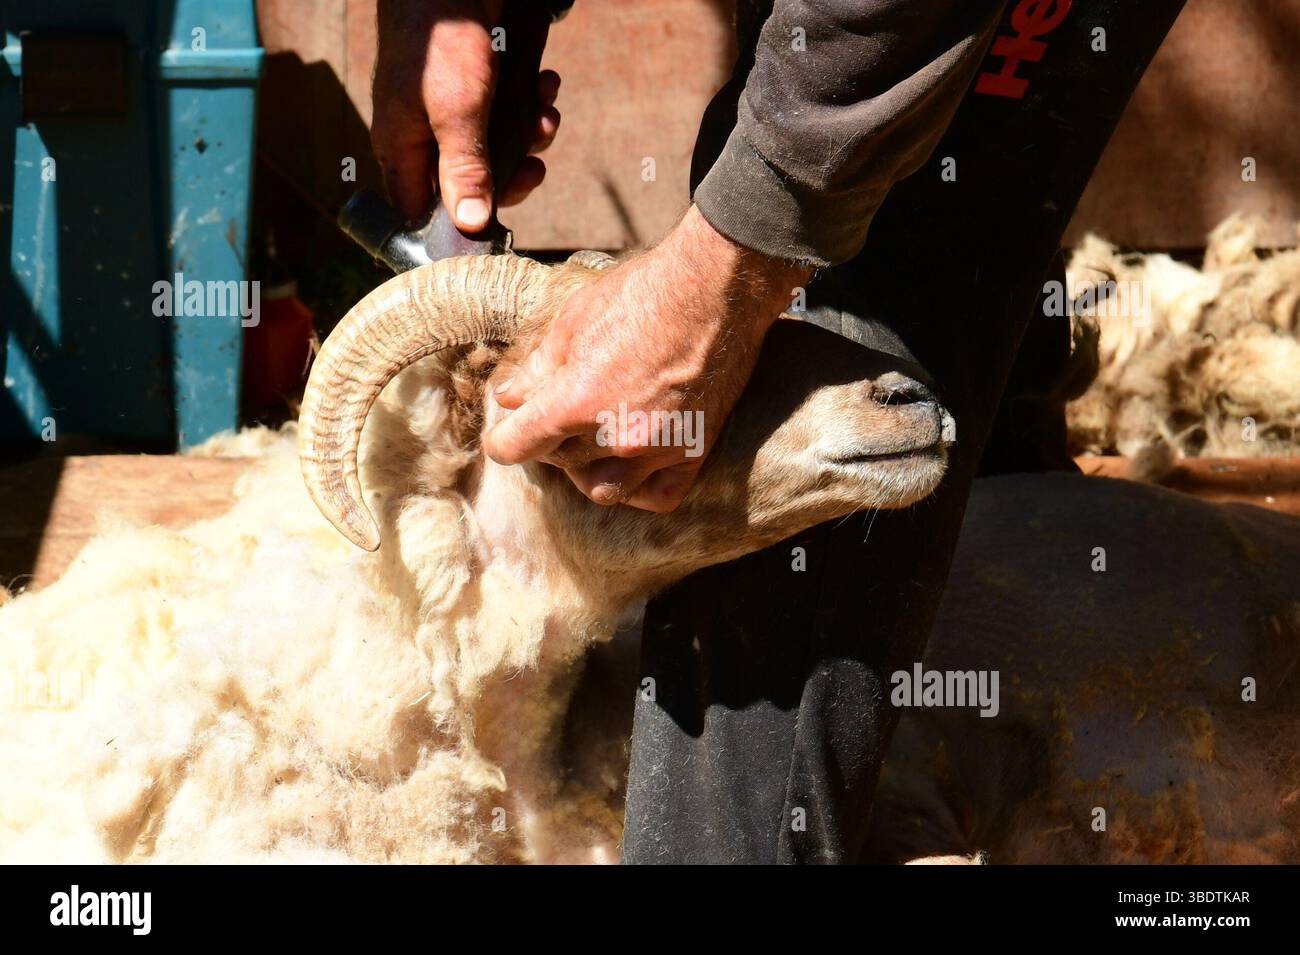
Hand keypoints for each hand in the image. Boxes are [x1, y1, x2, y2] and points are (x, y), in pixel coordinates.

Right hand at [371, 0, 560, 226]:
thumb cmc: (441, 41)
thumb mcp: (457, 112)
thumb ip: (465, 169)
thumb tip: (471, 226)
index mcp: (401, 150)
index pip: (423, 214)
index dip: (461, 224)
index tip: (499, 223)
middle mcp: (421, 137)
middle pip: (469, 187)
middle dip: (510, 176)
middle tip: (535, 168)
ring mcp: (448, 113)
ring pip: (495, 150)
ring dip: (529, 136)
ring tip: (546, 114)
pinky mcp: (475, 90)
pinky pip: (506, 116)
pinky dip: (530, 107)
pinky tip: (544, 86)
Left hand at [482, 206, 812, 511]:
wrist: (715, 288)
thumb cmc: (643, 294)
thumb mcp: (573, 321)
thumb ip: (538, 368)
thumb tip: (510, 397)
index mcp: (577, 400)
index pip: (517, 446)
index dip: (501, 442)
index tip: (503, 437)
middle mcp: (615, 434)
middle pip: (559, 464)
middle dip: (547, 444)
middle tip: (553, 420)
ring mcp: (658, 448)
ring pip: (604, 488)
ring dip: (587, 471)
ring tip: (590, 443)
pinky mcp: (694, 450)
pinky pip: (658, 496)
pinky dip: (639, 489)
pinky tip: (631, 464)